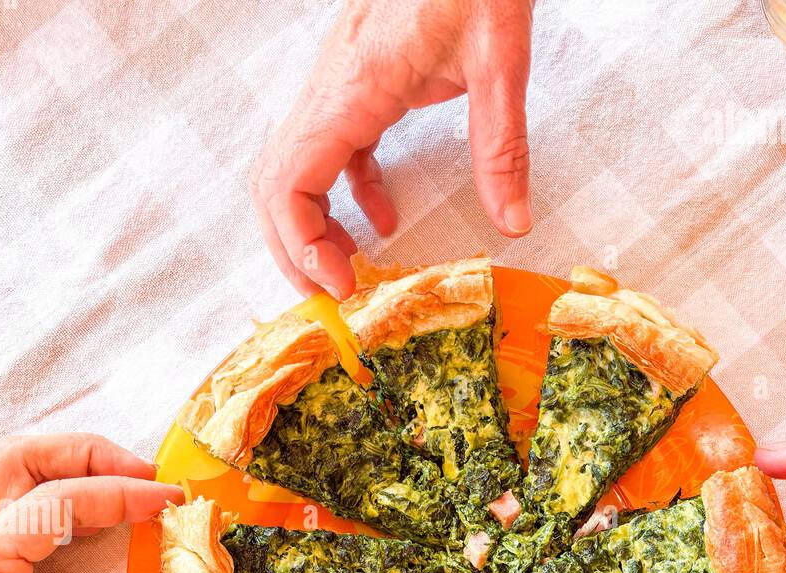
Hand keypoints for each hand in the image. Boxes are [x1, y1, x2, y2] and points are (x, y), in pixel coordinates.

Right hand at [251, 0, 534, 297]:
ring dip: (311, 225)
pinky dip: (346, 192)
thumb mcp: (500, 58)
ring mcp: (339, 81)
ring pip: (293, 167)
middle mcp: (331, 84)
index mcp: (352, 86)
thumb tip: (511, 222)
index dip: (302, 247)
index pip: (289, 183)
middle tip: (331, 300)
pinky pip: (332, 147)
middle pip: (274, 183)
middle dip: (292, 250)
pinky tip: (382, 220)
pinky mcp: (359, 79)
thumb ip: (502, 145)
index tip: (343, 286)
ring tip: (348, 272)